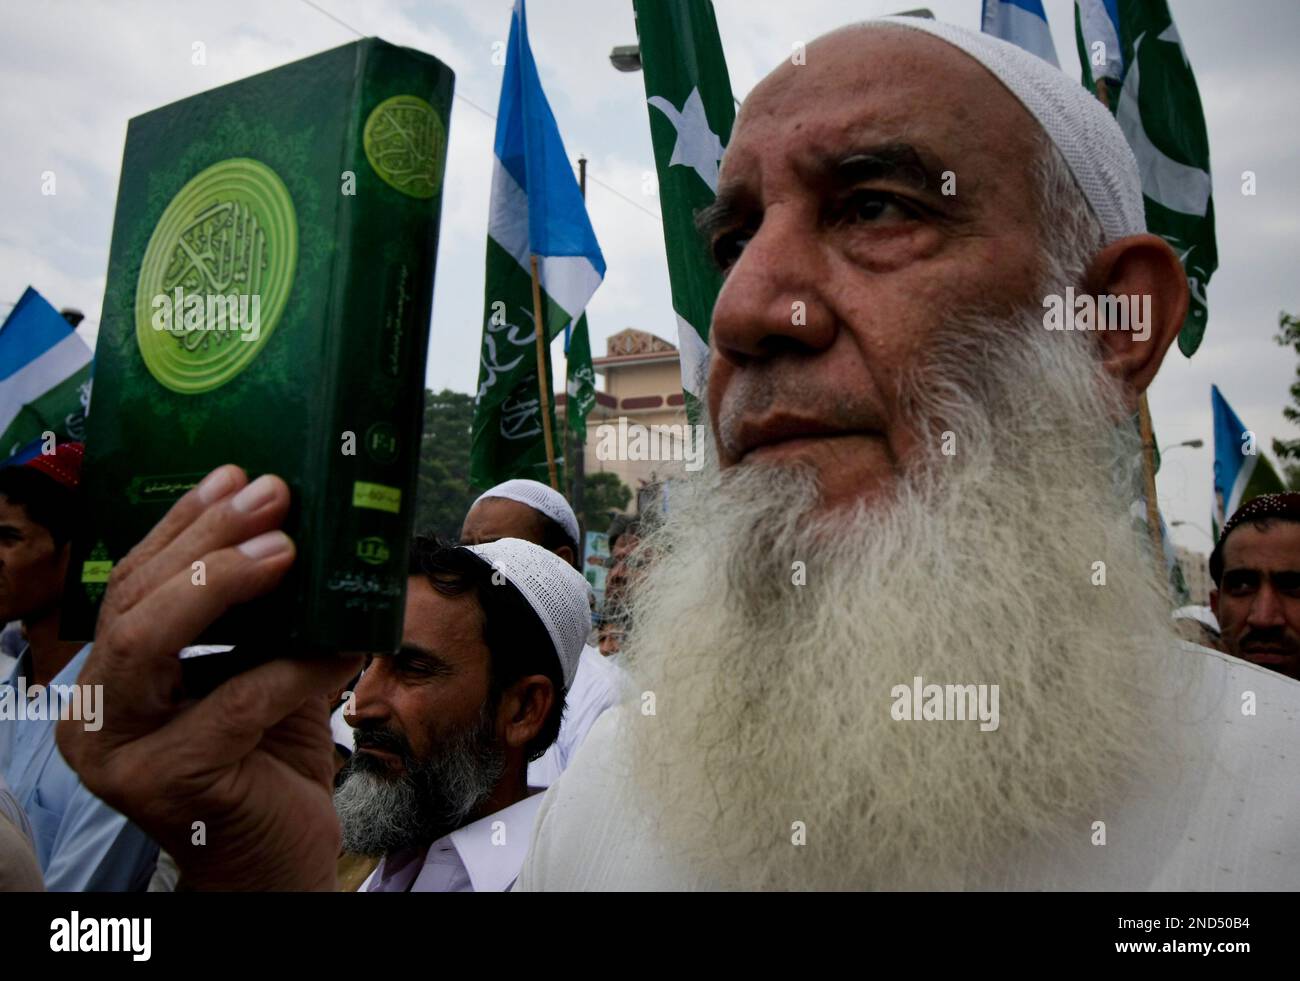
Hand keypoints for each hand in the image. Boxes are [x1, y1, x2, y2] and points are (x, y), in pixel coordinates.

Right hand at [57, 465, 360, 890]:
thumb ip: (265, 618)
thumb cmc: (268, 764)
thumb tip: (303, 530)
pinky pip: (235, 700)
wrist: (276, 862)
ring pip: (150, 643)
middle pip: (133, 603)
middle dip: (203, 540)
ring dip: (223, 584)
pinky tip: (341, 643)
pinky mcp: (168, 781)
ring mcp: (120, 752)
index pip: (132, 584)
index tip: (235, 476)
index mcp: (110, 680)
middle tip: (270, 495)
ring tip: (286, 546)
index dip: (182, 526)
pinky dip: (293, 666)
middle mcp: (95, 714)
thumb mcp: (261, 674)